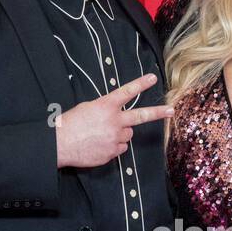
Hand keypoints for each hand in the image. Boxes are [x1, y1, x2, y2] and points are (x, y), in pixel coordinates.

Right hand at [54, 73, 172, 168]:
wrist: (60, 144)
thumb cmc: (69, 124)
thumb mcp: (87, 108)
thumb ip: (105, 109)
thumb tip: (114, 115)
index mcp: (106, 106)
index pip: (127, 92)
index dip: (141, 84)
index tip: (153, 78)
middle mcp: (114, 121)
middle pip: (140, 116)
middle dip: (157, 113)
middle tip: (171, 110)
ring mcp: (115, 138)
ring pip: (127, 134)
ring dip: (119, 133)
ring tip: (101, 135)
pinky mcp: (113, 152)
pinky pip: (120, 148)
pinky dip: (113, 146)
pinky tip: (99, 144)